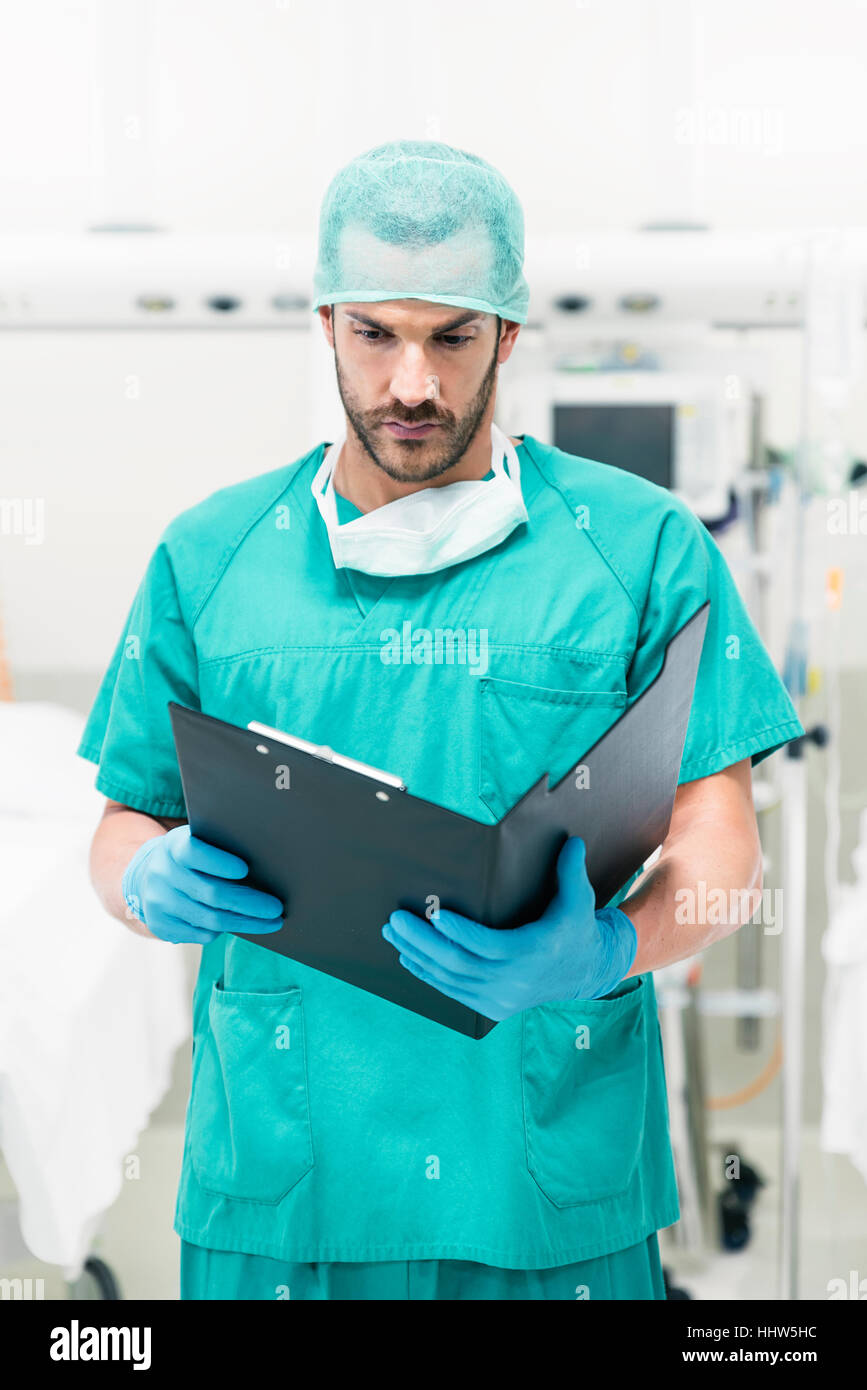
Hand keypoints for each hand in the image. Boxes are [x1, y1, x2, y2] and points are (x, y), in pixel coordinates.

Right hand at [122, 825, 283, 944]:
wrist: (148, 877)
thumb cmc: (190, 858)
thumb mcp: (198, 843)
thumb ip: (221, 848)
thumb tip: (267, 866)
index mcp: (173, 847)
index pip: (194, 852)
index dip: (218, 862)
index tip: (245, 869)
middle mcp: (162, 874)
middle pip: (211, 893)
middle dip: (249, 903)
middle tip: (276, 908)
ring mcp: (159, 902)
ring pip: (210, 919)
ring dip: (246, 923)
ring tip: (271, 922)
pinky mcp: (161, 926)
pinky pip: (201, 934)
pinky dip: (224, 931)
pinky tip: (241, 925)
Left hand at [381, 836, 636, 1020]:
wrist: (586, 972)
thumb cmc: (576, 928)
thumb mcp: (580, 900)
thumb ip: (571, 871)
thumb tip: (573, 840)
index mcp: (535, 952)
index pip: (490, 946)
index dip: (461, 932)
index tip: (436, 913)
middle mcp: (516, 981)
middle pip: (460, 964)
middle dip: (422, 942)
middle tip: (396, 919)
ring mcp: (502, 999)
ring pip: (450, 979)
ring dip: (417, 956)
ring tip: (393, 933)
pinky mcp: (492, 1008)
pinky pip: (453, 991)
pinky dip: (428, 974)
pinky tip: (408, 957)